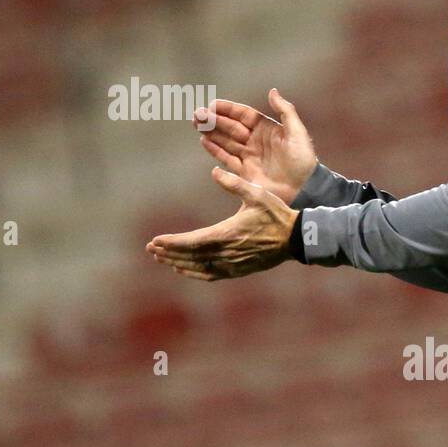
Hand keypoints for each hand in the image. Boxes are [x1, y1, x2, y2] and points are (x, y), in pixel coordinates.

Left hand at [146, 166, 297, 280]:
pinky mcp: (238, 271)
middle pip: (191, 256)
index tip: (155, 241)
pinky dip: (193, 273)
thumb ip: (234, 183)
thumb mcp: (257, 193)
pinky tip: (182, 269)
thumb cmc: (277, 214)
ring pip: (198, 267)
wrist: (296, 239)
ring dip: (178, 263)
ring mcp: (232, 265)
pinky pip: (210, 275)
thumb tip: (214, 171)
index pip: (192, 241)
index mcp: (228, 234)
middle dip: (169, 253)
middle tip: (151, 249)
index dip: (172, 242)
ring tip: (161, 258)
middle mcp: (227, 253)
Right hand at [192, 88, 317, 204]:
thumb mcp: (297, 132)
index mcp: (266, 128)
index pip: (243, 115)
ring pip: (225, 141)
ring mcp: (248, 156)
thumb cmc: (303, 159)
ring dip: (211, 132)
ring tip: (196, 124)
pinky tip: (204, 141)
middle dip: (214, 120)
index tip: (213, 105)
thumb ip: (285, 110)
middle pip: (230, 127)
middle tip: (197, 114)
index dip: (228, 109)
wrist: (303, 188)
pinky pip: (227, 158)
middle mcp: (255, 140)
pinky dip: (215, 150)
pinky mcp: (244, 172)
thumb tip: (272, 91)